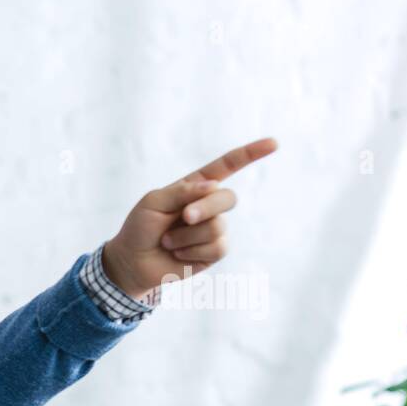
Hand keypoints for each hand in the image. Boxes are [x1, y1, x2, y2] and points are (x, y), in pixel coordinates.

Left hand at [102, 137, 277, 299]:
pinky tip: (178, 253)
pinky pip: (217, 247)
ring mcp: (213, 229)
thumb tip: (213, 186)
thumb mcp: (152, 203)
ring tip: (168, 241)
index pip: (228, 166)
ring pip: (217, 227)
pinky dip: (192, 251)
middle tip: (183, 217)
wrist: (132, 262)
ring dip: (187, 236)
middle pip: (228, 199)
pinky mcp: (214, 252)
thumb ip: (181, 191)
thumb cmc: (140, 228)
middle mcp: (209, 206)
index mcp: (196, 186)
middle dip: (205, 208)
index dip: (251, 154)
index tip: (274, 143)